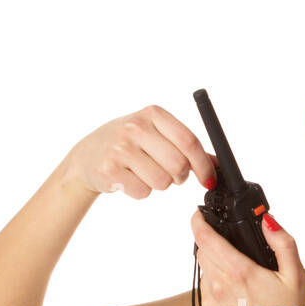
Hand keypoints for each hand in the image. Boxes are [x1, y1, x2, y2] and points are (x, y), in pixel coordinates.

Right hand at [64, 105, 217, 196]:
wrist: (87, 155)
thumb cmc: (128, 143)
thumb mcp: (155, 134)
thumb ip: (186, 146)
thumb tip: (217, 165)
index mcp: (153, 114)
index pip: (189, 141)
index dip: (203, 164)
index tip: (208, 179)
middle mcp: (135, 127)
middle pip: (178, 165)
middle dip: (179, 177)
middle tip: (170, 175)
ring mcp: (120, 148)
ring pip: (161, 182)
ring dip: (158, 184)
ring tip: (144, 173)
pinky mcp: (109, 169)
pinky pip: (142, 192)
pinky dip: (141, 191)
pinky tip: (129, 179)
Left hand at [190, 208, 304, 305]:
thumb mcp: (296, 276)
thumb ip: (282, 243)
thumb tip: (268, 221)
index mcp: (239, 273)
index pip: (206, 239)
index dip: (198, 222)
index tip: (197, 215)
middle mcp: (219, 289)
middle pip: (203, 255)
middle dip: (214, 248)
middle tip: (237, 255)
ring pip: (205, 277)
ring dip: (218, 273)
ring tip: (244, 287)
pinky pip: (208, 299)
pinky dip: (219, 295)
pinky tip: (241, 305)